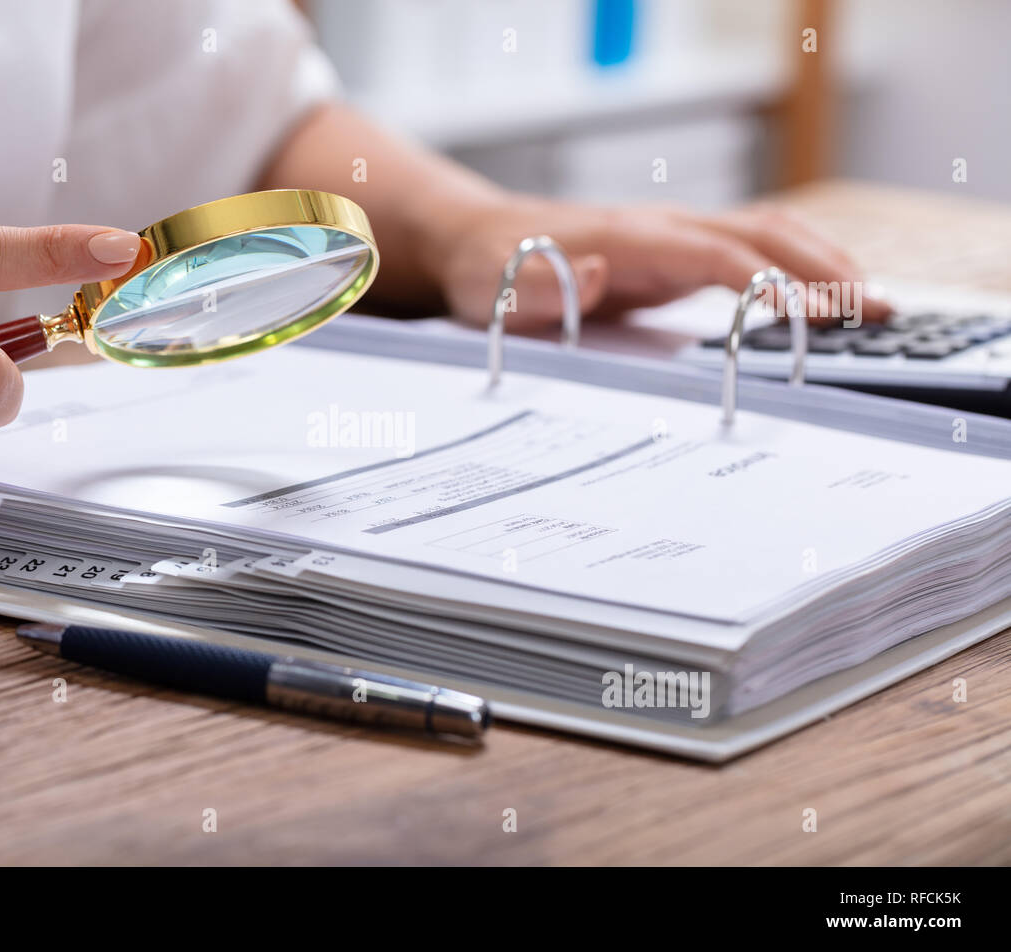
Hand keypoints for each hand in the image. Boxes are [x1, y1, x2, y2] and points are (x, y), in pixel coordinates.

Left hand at [435, 195, 890, 330]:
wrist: (481, 242)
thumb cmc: (492, 271)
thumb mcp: (499, 291)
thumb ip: (543, 289)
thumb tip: (596, 273)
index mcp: (629, 239)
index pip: (717, 255)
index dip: (769, 283)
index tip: (816, 313)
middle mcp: (661, 229)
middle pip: (761, 235)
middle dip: (823, 268)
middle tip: (878, 309)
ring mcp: (672, 238)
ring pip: (764, 235)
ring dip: (821, 262)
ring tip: (872, 303)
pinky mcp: (674, 255)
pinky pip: (748, 251)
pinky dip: (794, 266)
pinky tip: (821, 295)